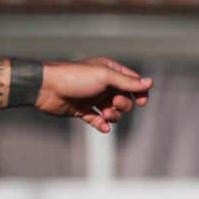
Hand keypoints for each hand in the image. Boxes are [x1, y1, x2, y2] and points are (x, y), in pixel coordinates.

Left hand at [35, 57, 151, 132]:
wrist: (47, 88)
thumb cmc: (76, 77)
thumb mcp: (105, 76)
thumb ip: (127, 82)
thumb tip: (150, 83)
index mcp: (109, 71)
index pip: (133, 82)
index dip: (139, 92)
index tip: (141, 102)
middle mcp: (103, 84)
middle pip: (125, 98)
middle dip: (123, 105)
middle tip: (112, 104)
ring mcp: (93, 98)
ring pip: (113, 112)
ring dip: (113, 116)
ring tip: (104, 115)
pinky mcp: (82, 111)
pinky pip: (98, 121)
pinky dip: (102, 125)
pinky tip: (102, 128)